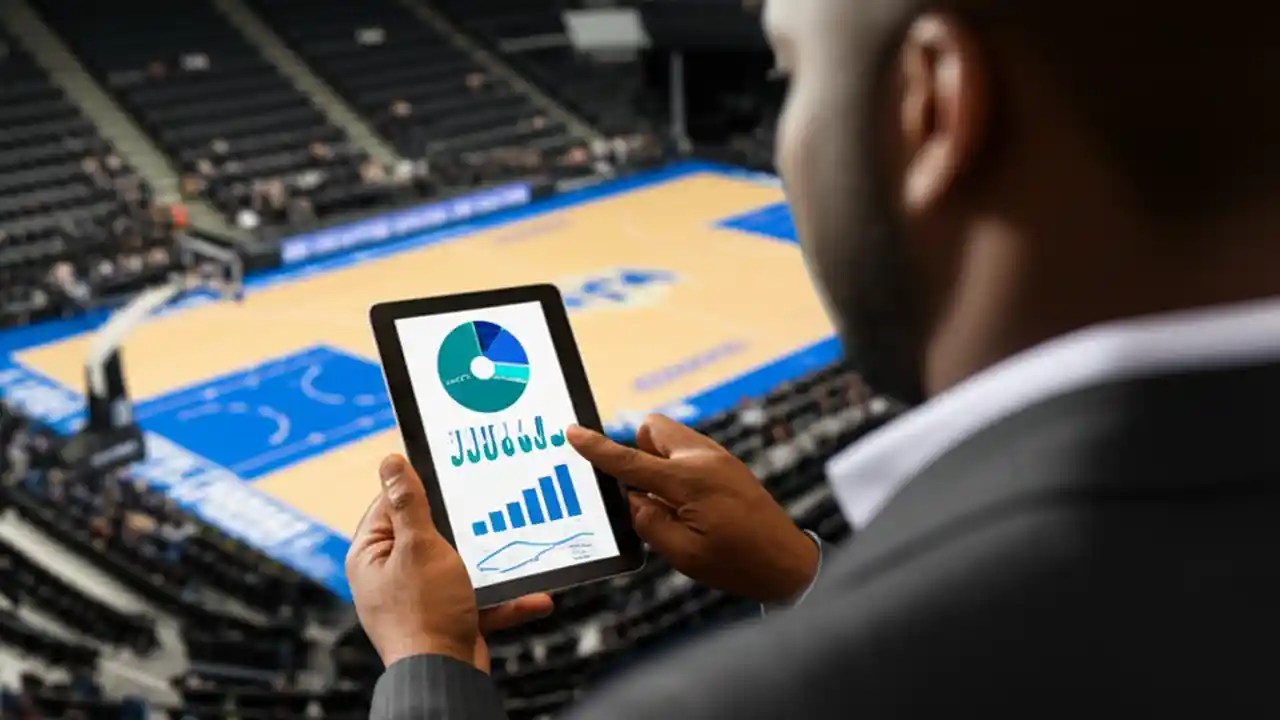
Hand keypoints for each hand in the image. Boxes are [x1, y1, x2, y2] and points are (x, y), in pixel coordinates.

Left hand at [346, 455, 553, 671]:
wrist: (445, 677)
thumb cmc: (425, 611)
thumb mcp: (419, 546)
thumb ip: (409, 503)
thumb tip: (389, 461)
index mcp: (372, 554)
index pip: (392, 504)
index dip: (420, 486)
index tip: (453, 470)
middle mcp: (392, 575)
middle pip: (430, 533)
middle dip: (465, 524)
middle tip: (493, 500)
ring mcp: (421, 599)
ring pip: (461, 566)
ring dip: (493, 562)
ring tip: (520, 542)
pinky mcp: (448, 619)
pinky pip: (478, 600)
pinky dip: (505, 599)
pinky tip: (537, 595)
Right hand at [567, 416, 818, 603]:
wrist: (788, 563)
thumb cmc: (737, 563)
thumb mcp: (682, 553)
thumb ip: (647, 522)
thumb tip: (630, 498)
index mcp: (689, 480)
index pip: (630, 460)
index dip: (597, 448)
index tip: (573, 432)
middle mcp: (704, 458)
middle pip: (653, 429)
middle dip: (637, 450)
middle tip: (641, 490)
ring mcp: (719, 457)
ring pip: (671, 438)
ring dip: (657, 461)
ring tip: (667, 503)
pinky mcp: (728, 465)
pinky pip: (689, 451)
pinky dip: (676, 468)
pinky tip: (685, 503)